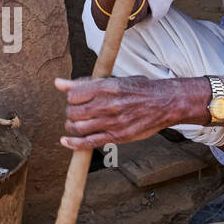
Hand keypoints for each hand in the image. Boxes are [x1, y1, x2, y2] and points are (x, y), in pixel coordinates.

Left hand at [55, 75, 190, 150]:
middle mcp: (107, 105)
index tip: (76, 99)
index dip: (71, 97)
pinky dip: (74, 143)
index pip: (73, 94)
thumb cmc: (140, 89)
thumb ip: (86, 83)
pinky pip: (89, 142)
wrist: (165, 103)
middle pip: (73, 112)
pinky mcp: (117, 136)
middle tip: (76, 112)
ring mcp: (112, 122)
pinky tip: (66, 141)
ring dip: (71, 126)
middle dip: (71, 112)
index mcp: (106, 87)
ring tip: (75, 124)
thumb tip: (59, 83)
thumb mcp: (114, 80)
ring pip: (78, 127)